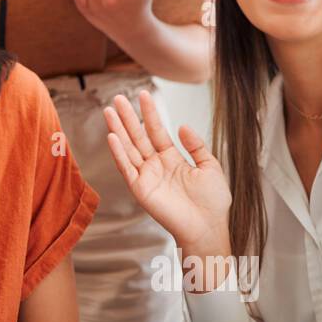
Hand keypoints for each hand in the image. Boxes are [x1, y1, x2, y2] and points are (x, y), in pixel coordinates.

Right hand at [103, 90, 230, 260]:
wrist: (208, 226)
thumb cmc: (212, 202)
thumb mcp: (210, 166)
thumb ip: (195, 145)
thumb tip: (182, 126)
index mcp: (171, 158)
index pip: (157, 130)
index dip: (150, 113)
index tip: (144, 94)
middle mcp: (156, 165)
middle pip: (138, 136)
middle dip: (128, 117)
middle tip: (118, 98)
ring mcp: (146, 176)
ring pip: (128, 148)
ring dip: (118, 130)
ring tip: (109, 111)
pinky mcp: (140, 189)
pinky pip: (126, 168)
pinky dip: (118, 153)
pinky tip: (112, 137)